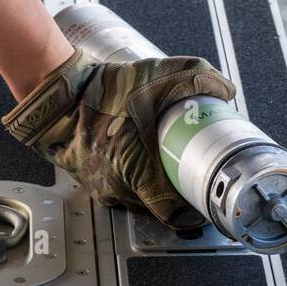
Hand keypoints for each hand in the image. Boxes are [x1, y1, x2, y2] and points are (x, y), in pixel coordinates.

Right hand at [2, 48, 235, 227]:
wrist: (60, 95)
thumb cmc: (107, 90)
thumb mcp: (160, 74)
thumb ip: (199, 78)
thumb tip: (226, 91)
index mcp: (136, 171)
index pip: (171, 211)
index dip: (191, 210)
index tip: (204, 199)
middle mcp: (117, 187)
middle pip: (157, 205)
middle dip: (176, 191)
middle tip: (192, 173)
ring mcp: (101, 187)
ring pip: (138, 198)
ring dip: (153, 186)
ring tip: (168, 163)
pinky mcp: (90, 181)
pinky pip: (120, 187)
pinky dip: (133, 178)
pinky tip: (141, 159)